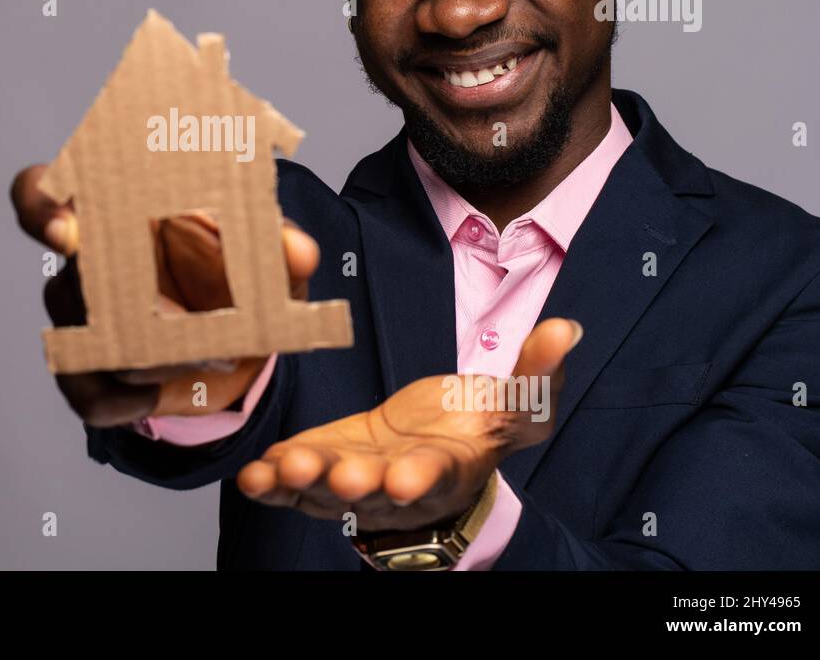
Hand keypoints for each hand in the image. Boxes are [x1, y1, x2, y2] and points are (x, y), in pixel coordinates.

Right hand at [10, 164, 318, 427]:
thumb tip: (298, 250)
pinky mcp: (83, 376)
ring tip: (213, 353)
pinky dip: (132, 400)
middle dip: (127, 304)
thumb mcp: (267, 253)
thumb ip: (281, 243)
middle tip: (185, 319)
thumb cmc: (236, 271)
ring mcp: (74, 321)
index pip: (39, 191)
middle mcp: (81, 262)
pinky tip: (164, 394)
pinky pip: (90, 396)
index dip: (40, 207)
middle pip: (70, 281)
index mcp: (112, 208)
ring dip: (153, 354)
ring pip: (88, 340)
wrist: (236, 341)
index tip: (66, 228)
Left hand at [235, 317, 582, 531]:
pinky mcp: (321, 464)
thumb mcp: (518, 404)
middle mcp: (395, 484)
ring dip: (301, 480)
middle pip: (372, 489)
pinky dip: (272, 480)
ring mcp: (354, 480)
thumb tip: (567, 330)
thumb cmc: (478, 425)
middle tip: (340, 477)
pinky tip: (252, 474)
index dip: (418, 478)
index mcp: (446, 468)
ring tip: (278, 469)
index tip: (404, 478)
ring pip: (323, 489)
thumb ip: (537, 375)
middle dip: (354, 484)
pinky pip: (293, 480)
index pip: (433, 475)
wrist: (437, 443)